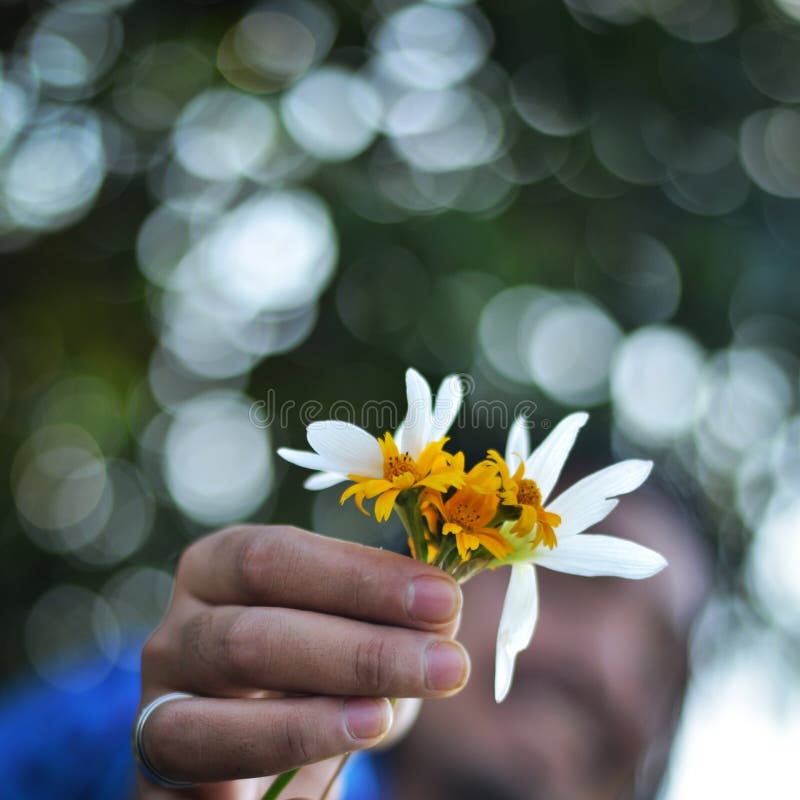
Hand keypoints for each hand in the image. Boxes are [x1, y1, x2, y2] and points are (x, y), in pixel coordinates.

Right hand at [135, 525, 468, 798]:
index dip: (361, 578)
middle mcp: (181, 623)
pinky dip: (288, 747)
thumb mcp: (347, 629)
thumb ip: (385, 610)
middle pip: (255, 630)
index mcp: (222, 565)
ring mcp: (159, 695)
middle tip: (447, 663)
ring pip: (223, 701)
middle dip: (359, 647)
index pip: (279, 557)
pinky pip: (210, 759)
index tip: (443, 598)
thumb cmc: (309, 671)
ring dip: (322, 705)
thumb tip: (446, 603)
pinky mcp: (156, 766)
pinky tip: (356, 737)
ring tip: (393, 714)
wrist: (250, 754)